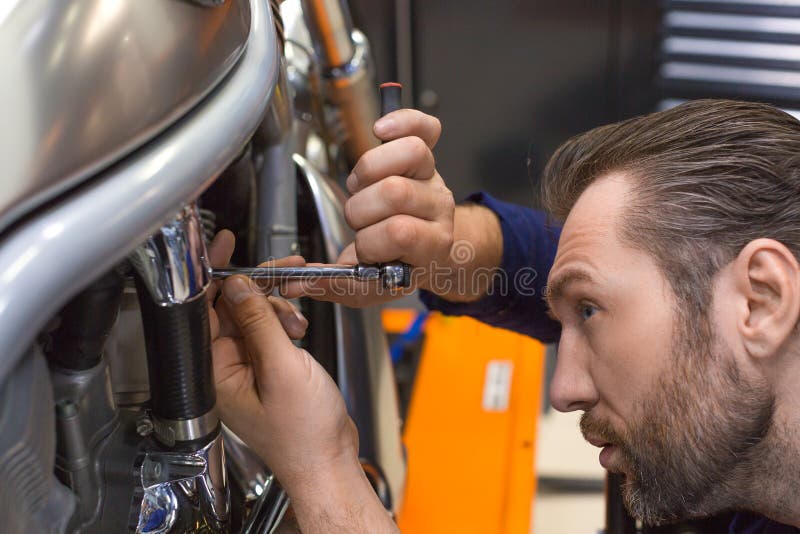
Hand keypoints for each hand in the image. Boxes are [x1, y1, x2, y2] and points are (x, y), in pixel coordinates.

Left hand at [208, 239, 396, 531]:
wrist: (330, 460)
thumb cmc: (304, 433)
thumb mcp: (282, 368)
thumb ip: (257, 321)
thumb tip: (237, 285)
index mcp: (216, 372)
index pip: (203, 311)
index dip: (213, 274)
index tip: (223, 246)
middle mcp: (226, 368)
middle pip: (230, 308)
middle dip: (258, 290)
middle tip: (284, 272)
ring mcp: (247, 368)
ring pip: (252, 316)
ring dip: (276, 310)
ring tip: (298, 326)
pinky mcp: (267, 369)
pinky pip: (268, 331)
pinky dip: (284, 324)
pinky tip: (299, 332)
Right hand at [283, 110, 455, 306]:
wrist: (427, 251)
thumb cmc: (395, 266)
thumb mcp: (369, 286)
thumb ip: (334, 285)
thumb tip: (296, 283)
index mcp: (431, 246)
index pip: (400, 232)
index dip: (370, 241)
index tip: (364, 252)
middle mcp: (438, 209)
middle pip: (394, 191)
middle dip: (362, 209)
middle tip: (360, 221)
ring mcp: (433, 179)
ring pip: (408, 153)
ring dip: (369, 171)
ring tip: (363, 188)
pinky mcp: (426, 157)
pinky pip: (424, 128)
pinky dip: (403, 122)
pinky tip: (382, 130)